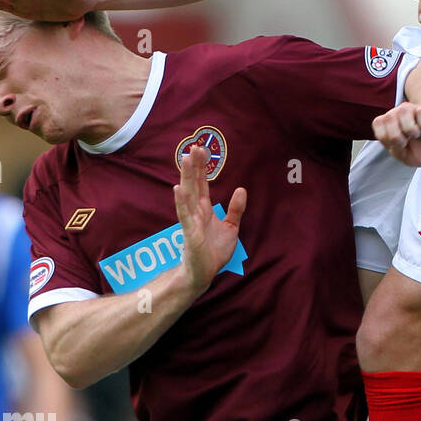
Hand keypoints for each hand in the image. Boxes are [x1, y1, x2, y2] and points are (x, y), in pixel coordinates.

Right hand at [173, 144, 246, 295]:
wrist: (205, 274)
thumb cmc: (214, 251)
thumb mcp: (231, 227)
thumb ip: (236, 209)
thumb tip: (242, 189)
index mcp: (204, 209)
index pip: (202, 184)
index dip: (202, 167)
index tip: (201, 149)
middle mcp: (196, 212)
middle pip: (194, 184)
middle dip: (194, 166)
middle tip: (193, 146)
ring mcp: (191, 221)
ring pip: (188, 194)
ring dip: (187, 176)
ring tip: (185, 159)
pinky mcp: (189, 233)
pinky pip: (184, 215)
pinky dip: (181, 201)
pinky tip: (178, 188)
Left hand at [373, 102, 420, 166]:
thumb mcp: (405, 157)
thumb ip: (396, 150)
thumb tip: (395, 138)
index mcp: (392, 124)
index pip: (378, 123)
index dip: (385, 136)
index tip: (396, 145)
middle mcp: (402, 114)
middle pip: (389, 117)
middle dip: (396, 135)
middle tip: (406, 142)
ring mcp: (416, 111)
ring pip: (403, 110)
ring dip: (409, 128)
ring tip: (417, 134)